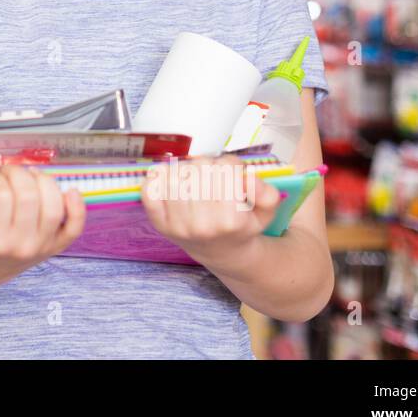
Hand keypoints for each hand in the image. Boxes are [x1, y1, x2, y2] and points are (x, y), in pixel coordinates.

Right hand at [0, 166, 86, 287]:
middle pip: (28, 196)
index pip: (0, 198)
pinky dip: (77, 208)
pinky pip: (74, 227)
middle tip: (7, 173)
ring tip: (29, 176)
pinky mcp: (58, 245)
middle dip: (17, 174)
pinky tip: (71, 192)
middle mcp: (23, 245)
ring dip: (42, 181)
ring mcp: (44, 245)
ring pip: (53, 206)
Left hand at [140, 155, 282, 262]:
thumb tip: (247, 177)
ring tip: (196, 178)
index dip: (232, 164)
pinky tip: (172, 180)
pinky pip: (150, 188)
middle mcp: (202, 224)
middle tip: (215, 176)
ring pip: (177, 172)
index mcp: (231, 220)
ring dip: (187, 168)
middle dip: (210, 164)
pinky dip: (158, 177)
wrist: (221, 252)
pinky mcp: (159, 222)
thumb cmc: (241, 227)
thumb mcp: (265, 213)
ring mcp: (177, 224)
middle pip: (200, 167)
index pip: (227, 168)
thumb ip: (267, 194)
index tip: (234, 173)